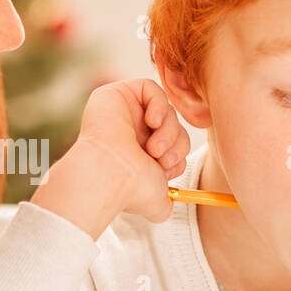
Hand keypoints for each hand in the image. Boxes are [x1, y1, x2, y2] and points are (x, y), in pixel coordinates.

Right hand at [32, 78, 189, 236]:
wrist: (112, 175)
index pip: (172, 145)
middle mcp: (129, 133)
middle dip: (176, 144)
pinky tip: (151, 121)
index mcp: (137, 154)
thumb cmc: (131, 189)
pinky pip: (152, 89)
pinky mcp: (116, 94)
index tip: (167, 170)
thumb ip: (165, 199)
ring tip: (155, 148)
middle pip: (173, 126)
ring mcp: (122, 113)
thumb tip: (168, 202)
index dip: (178, 155)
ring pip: (166, 110)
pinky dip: (160, 105)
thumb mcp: (157, 201)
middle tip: (162, 159)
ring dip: (169, 130)